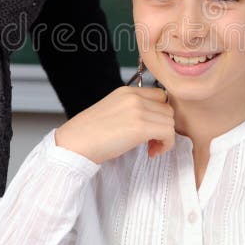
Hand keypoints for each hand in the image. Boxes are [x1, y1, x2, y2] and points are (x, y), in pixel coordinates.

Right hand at [55, 86, 174, 163]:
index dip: (160, 114)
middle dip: (164, 127)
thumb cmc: (89, 133)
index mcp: (127, 91)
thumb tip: (152, 122)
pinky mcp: (140, 127)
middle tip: (151, 142)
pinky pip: (169, 133)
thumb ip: (132, 109)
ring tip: (150, 148)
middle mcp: (134, 97)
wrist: (75, 142)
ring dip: (165, 138)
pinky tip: (151, 153)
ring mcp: (138, 110)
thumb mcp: (113, 111)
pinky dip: (165, 145)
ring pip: (170, 122)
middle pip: (168, 109)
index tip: (151, 129)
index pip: (160, 96)